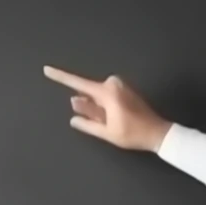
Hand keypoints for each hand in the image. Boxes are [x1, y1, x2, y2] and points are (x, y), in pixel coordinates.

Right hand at [43, 65, 171, 151]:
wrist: (158, 133)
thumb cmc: (133, 134)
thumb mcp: (107, 132)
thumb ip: (88, 121)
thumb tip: (73, 114)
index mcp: (107, 92)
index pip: (78, 83)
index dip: (61, 77)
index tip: (47, 69)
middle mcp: (113, 84)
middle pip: (90, 94)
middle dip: (91, 108)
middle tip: (108, 124)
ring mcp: (121, 85)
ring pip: (99, 97)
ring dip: (101, 110)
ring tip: (116, 124)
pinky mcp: (125, 90)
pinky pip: (108, 97)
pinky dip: (107, 108)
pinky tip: (119, 119)